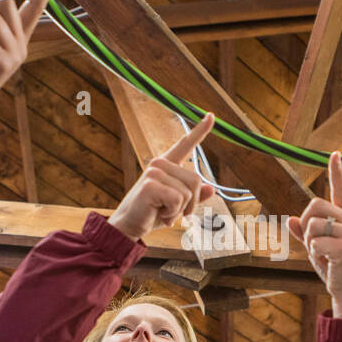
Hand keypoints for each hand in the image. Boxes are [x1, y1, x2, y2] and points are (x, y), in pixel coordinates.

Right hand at [108, 114, 216, 240]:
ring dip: (180, 210)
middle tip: (174, 213)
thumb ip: (194, 197)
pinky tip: (160, 214)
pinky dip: (173, 213)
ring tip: (164, 212)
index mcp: (167, 164)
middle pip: (196, 180)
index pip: (185, 144)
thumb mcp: (177, 206)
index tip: (211, 116)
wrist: (129, 226)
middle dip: (191, 203)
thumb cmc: (152, 214)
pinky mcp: (150, 185)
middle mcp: (160, 163)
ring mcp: (154, 172)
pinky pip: (178, 200)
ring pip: (188, 192)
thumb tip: (212, 189)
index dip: (200, 130)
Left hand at [286, 152, 341, 318]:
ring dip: (309, 243)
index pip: (340, 190)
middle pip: (314, 205)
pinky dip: (314, 253)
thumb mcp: (316, 248)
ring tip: (324, 255)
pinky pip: (315, 242)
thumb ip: (304, 233)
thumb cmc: (334, 268)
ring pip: (311, 225)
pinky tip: (328, 261)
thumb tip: (290, 219)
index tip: (335, 154)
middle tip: (316, 246)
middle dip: (306, 226)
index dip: (336, 172)